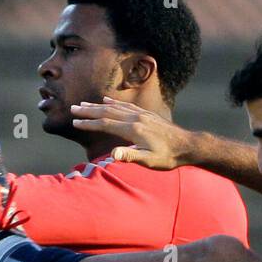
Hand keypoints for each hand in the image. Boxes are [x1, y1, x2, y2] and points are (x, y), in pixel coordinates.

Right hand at [70, 97, 194, 168]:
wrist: (187, 145)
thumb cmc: (168, 157)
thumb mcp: (149, 160)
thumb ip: (130, 156)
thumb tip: (112, 155)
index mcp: (133, 130)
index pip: (106, 124)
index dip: (89, 123)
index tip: (75, 122)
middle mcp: (136, 118)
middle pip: (107, 112)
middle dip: (89, 111)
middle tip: (73, 109)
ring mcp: (141, 115)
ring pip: (115, 107)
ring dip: (98, 106)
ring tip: (84, 104)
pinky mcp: (146, 115)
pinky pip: (126, 106)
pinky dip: (114, 103)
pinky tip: (107, 101)